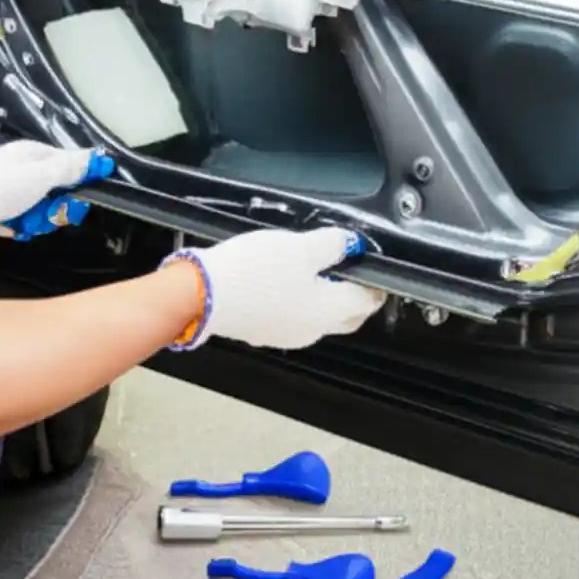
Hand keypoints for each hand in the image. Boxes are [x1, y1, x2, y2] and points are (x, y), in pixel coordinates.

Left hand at [0, 140, 97, 246]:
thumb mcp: (39, 176)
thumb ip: (69, 169)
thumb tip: (96, 156)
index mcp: (36, 155)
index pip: (72, 162)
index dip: (84, 177)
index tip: (90, 192)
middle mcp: (28, 171)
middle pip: (63, 189)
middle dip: (61, 205)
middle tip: (53, 211)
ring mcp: (17, 192)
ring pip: (48, 208)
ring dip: (43, 218)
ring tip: (28, 221)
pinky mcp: (8, 212)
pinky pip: (31, 220)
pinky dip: (28, 226)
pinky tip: (18, 228)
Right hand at [163, 227, 386, 349]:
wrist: (202, 295)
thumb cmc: (255, 270)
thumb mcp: (301, 246)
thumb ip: (332, 244)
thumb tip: (351, 243)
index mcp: (329, 310)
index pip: (367, 300)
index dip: (375, 282)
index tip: (373, 267)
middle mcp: (313, 329)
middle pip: (347, 317)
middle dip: (355, 298)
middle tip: (352, 272)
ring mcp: (287, 335)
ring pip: (319, 319)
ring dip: (325, 300)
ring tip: (317, 272)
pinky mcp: (263, 333)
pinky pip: (292, 319)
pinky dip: (298, 304)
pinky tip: (285, 284)